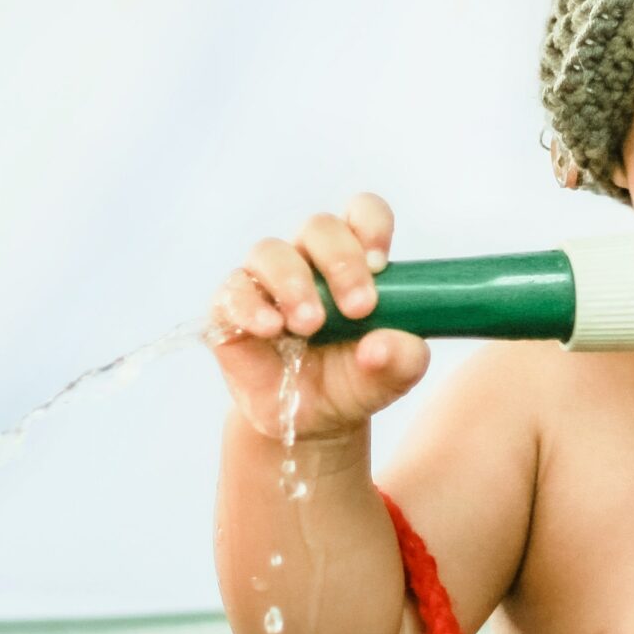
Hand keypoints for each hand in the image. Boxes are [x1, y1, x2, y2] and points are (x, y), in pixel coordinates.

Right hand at [209, 192, 429, 441]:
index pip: (362, 213)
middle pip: (319, 227)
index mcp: (354, 260)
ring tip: (310, 324)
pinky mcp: (230, 308)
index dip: (371, 226)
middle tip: (359, 308)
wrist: (312, 420)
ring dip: (293, 283)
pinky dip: (251, 306)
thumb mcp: (392, 376)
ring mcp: (266, 280)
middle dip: (342, 262)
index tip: (381, 265)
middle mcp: (308, 259)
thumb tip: (380, 347)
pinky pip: (232, 292)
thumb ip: (402, 358)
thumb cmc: (355, 380)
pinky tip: (271, 328)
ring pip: (270, 251)